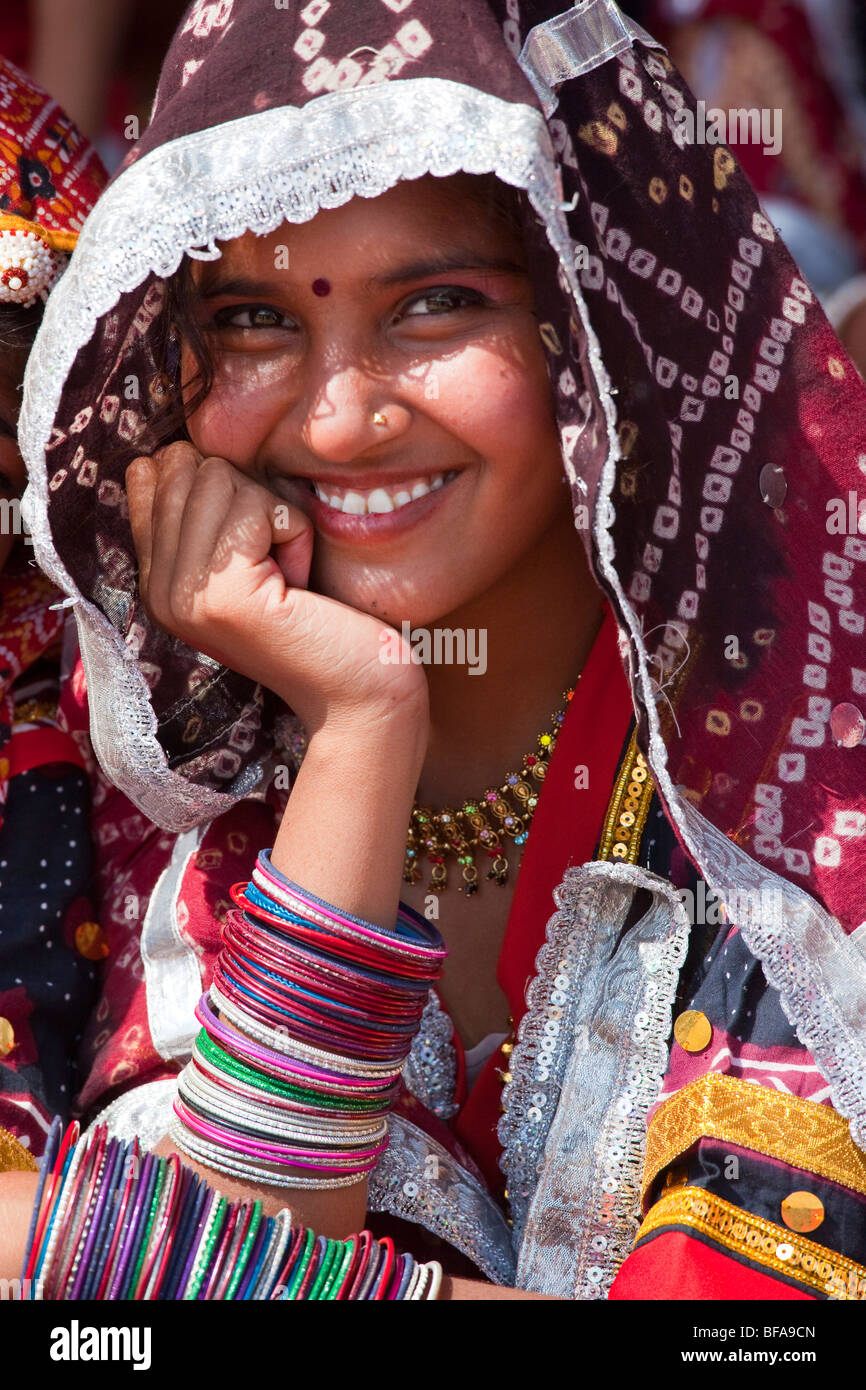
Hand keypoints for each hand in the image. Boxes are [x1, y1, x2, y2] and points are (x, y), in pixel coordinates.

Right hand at [126, 443, 427, 734]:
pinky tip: (299, 583)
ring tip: (287, 577)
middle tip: (275, 563)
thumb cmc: (323, 617)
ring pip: (221, 479)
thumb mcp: (254, 554)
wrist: (359, 696)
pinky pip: (259, 509)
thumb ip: (210, 510)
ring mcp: (183, 596)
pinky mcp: (223, 597)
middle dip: (249, 498)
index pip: (150, 471)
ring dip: (274, 516)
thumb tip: (180, 447)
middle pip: (187, 466)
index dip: (219, 482)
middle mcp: (157, 590)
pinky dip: (294, 531)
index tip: (252, 544)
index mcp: (157, 578)